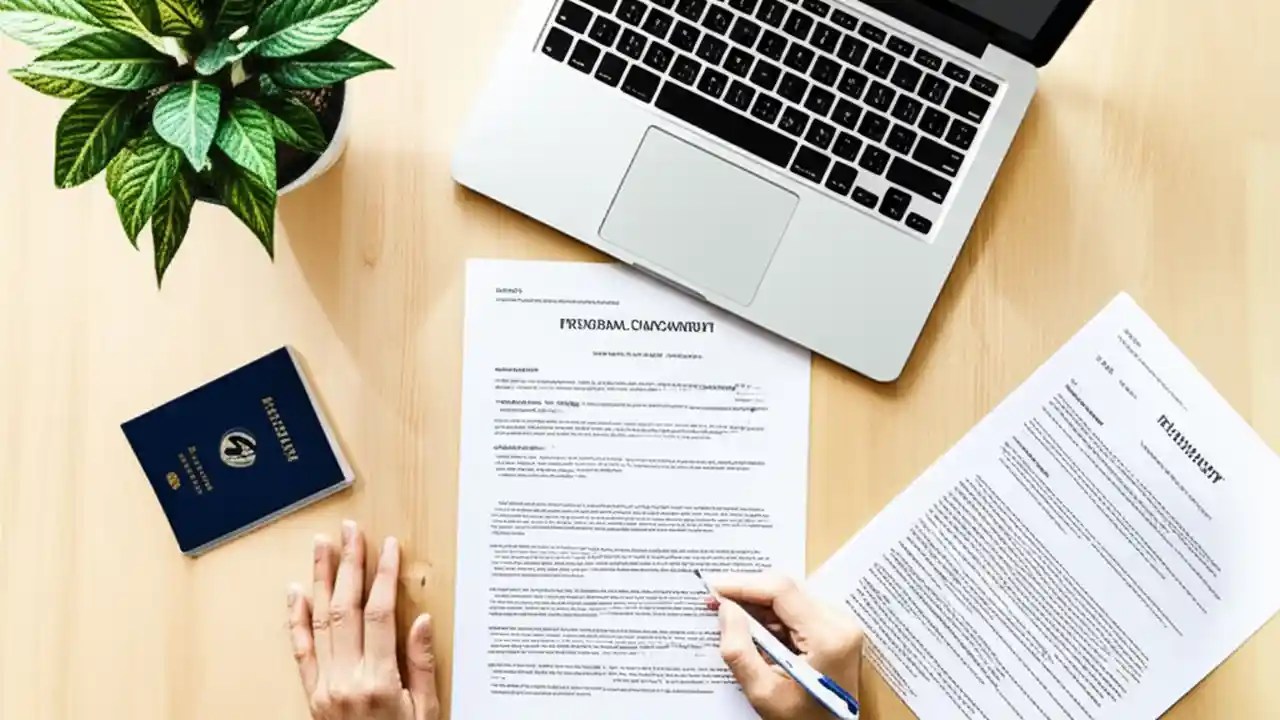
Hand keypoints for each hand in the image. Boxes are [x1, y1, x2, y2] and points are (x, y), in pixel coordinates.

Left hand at [287, 520, 440, 719]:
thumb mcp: (426, 712)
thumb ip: (421, 665)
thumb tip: (419, 620)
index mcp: (379, 681)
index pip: (379, 613)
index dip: (383, 575)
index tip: (388, 546)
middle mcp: (346, 680)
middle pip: (345, 609)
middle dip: (348, 565)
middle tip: (351, 531)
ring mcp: (324, 687)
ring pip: (319, 621)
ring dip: (321, 580)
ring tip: (322, 546)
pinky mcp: (311, 695)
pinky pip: (300, 650)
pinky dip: (296, 618)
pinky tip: (296, 591)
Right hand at [711, 573, 863, 719]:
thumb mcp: (763, 693)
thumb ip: (740, 650)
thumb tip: (726, 608)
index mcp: (828, 637)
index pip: (781, 591)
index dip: (743, 584)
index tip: (713, 587)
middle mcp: (840, 623)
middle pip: (785, 590)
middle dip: (747, 593)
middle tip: (715, 603)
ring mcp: (840, 624)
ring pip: (789, 597)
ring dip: (758, 605)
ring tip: (732, 621)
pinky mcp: (834, 629)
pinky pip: (797, 610)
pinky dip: (772, 616)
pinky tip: (753, 631)